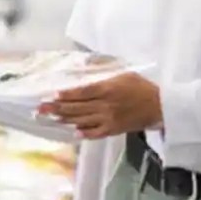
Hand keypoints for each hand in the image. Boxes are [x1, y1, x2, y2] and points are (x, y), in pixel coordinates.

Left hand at [37, 72, 162, 139]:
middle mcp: (105, 105)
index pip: (82, 92)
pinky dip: (83, 133)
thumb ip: (104, 70)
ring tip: (51, 118)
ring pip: (82, 120)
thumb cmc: (141, 87)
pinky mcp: (113, 130)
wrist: (159, 106)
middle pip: (77, 107)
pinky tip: (72, 131)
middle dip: (57, 108)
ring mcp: (108, 119)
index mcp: (108, 89)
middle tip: (41, 108)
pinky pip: (94, 133)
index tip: (52, 95)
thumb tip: (86, 66)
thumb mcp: (125, 72)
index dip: (66, 95)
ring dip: (65, 119)